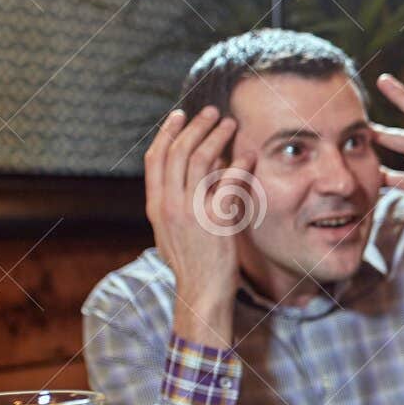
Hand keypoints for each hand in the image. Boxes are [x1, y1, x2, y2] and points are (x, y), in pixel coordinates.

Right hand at [143, 107, 256, 349]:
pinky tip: (248, 155)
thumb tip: (193, 170)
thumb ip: (176, 202)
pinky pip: (228, 183)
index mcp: (156, 206)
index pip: (155, 159)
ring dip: (216, 137)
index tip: (179, 115)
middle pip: (178, 152)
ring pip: (200, 161)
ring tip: (230, 124)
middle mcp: (169, 205)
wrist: (201, 293)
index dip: (167, 133)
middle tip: (212, 112)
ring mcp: (191, 213)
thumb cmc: (192, 263)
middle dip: (195, 127)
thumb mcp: (172, 231)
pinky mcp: (215, 222)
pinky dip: (238, 165)